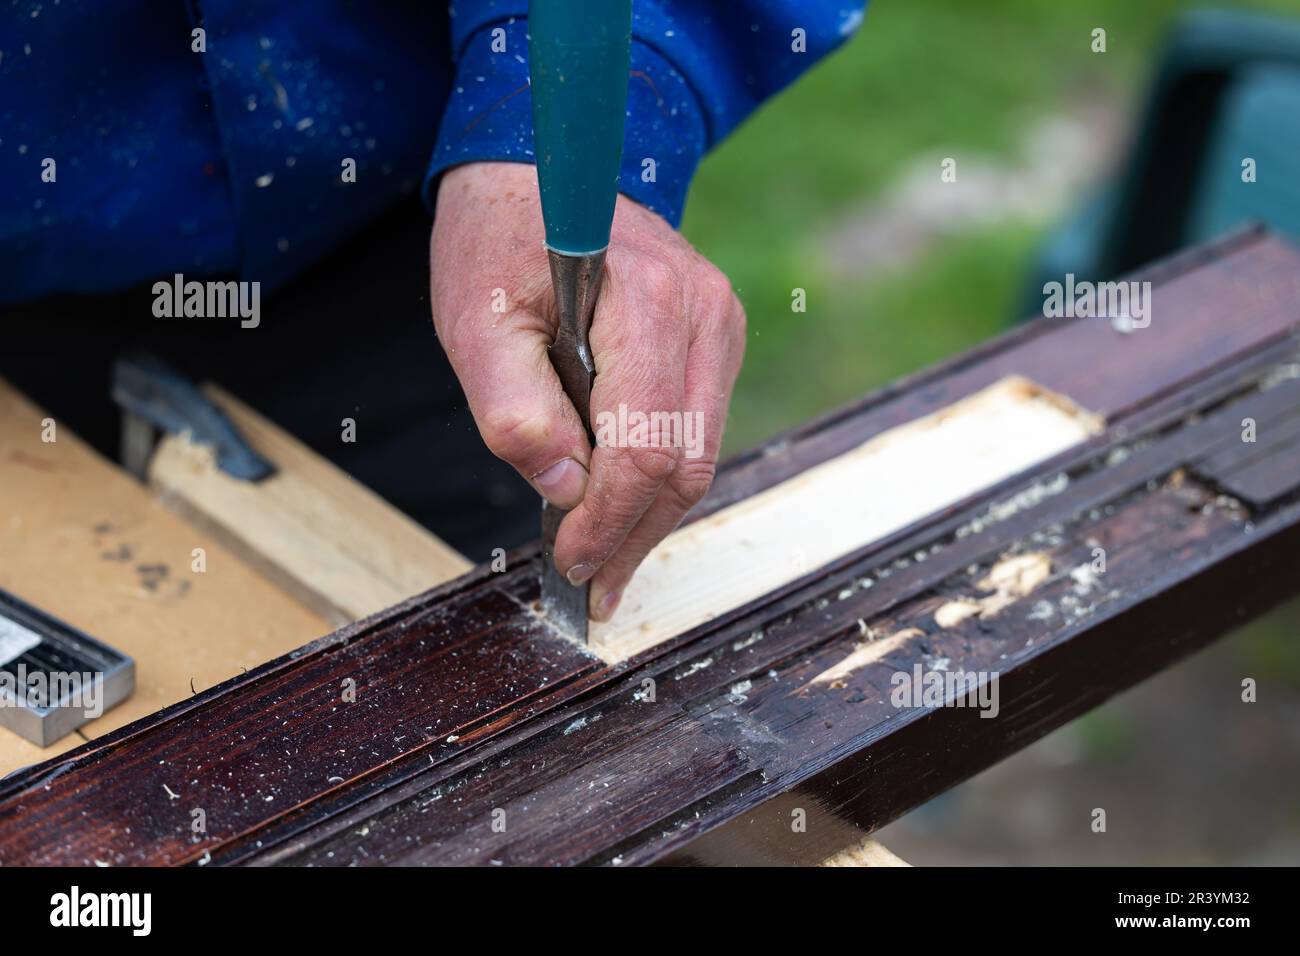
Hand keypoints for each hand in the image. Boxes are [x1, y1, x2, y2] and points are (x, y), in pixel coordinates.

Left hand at [430, 161, 744, 621]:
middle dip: (635, 536)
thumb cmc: (499, 236)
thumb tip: (562, 489)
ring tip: (600, 558)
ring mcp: (722, 325)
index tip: (566, 563)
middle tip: (590, 586)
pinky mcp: (716, 337)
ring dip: (649, 515)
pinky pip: (696, 427)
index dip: (606, 521)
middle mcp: (707, 313)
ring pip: (699, 453)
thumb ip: (514, 408)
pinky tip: (617, 505)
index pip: (644, 448)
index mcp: (652, 303)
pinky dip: (657, 476)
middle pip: (686, 463)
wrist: (542, 166)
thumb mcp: (476, 320)